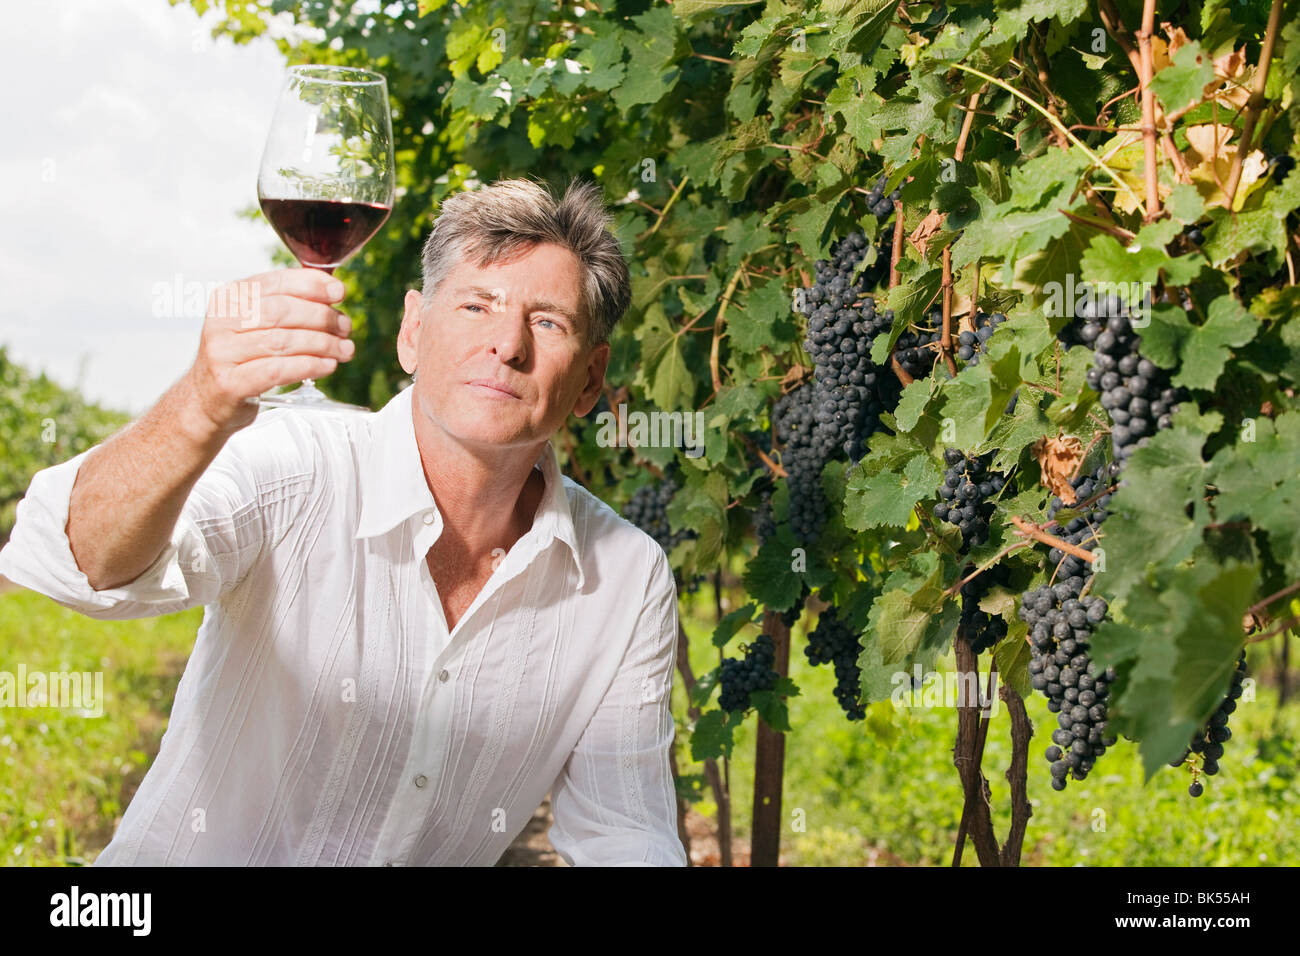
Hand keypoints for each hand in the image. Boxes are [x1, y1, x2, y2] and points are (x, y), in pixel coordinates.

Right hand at [183, 269, 354, 439]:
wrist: (205, 401)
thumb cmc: (241, 360)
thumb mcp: (253, 325)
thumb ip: (285, 307)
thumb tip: (332, 291)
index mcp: (229, 299)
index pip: (274, 282)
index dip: (311, 285)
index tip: (339, 291)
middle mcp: (221, 322)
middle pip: (281, 311)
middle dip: (321, 317)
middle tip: (345, 327)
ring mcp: (222, 353)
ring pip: (282, 341)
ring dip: (322, 344)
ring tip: (345, 349)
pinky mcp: (230, 382)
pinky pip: (277, 370)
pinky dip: (309, 366)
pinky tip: (328, 366)